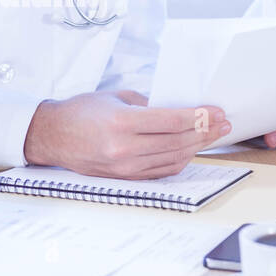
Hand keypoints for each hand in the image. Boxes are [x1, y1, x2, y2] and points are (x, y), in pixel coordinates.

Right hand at [23, 89, 230, 179]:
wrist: (51, 136)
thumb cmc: (81, 111)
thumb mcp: (116, 97)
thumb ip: (149, 104)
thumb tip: (180, 110)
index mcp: (121, 122)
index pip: (172, 121)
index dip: (199, 116)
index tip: (217, 111)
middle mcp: (124, 149)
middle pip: (178, 142)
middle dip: (205, 131)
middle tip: (223, 122)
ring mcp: (125, 167)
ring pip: (174, 159)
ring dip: (198, 147)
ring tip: (213, 135)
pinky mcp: (125, 178)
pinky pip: (161, 171)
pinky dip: (180, 160)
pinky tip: (191, 149)